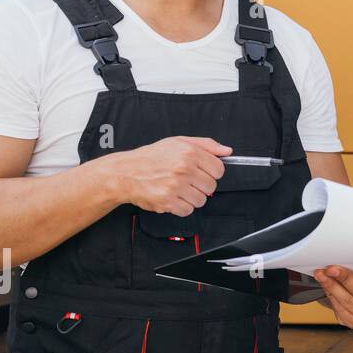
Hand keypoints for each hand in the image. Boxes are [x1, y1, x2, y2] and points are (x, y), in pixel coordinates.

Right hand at [107, 136, 230, 215]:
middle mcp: (184, 169)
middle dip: (202, 186)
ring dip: (192, 198)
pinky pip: (188, 210)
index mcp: (189, 153)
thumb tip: (227, 151)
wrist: (125, 172)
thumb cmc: (151, 157)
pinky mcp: (168, 201)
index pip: (219, 169)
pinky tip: (173, 198)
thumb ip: (206, 145)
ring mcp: (176, 186)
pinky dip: (182, 207)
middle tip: (188, 181)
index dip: (212, 172)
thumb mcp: (179, 142)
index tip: (203, 173)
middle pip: (211, 186)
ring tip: (179, 189)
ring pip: (201, 200)